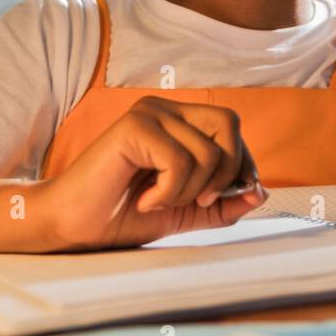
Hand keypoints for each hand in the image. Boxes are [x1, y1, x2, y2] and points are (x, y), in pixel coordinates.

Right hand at [41, 96, 266, 249]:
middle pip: (229, 124)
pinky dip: (168, 192)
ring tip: (159, 201)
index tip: (226, 197)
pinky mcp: (134, 127)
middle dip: (226, 171)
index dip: (241, 164)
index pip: (232, 127)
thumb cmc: (124, 215)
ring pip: (208, 150)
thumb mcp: (187, 212)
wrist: (75, 227)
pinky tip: (144, 200)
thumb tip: (260, 192)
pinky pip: (180, 160)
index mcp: (179, 121)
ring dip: (189, 190)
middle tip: (198, 200)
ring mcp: (149, 113)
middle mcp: (165, 108)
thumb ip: (223, 203)